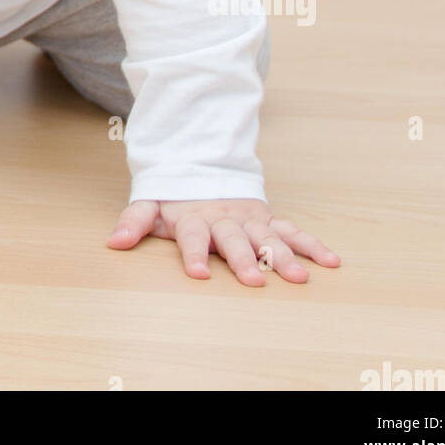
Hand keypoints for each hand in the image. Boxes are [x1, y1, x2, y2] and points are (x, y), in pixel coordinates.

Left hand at [107, 197, 339, 284]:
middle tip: (255, 282)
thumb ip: (135, 221)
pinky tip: (330, 260)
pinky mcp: (267, 218)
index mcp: (194, 218)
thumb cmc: (175, 196)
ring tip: (299, 277)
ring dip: (283, 255)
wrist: (200, 162)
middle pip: (234, 240)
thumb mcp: (151, 204)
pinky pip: (291, 230)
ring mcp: (248, 218)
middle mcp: (224, 219)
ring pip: (268, 236)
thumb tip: (114, 242)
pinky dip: (311, 244)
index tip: (197, 274)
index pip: (192, 237)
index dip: (192, 254)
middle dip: (244, 259)